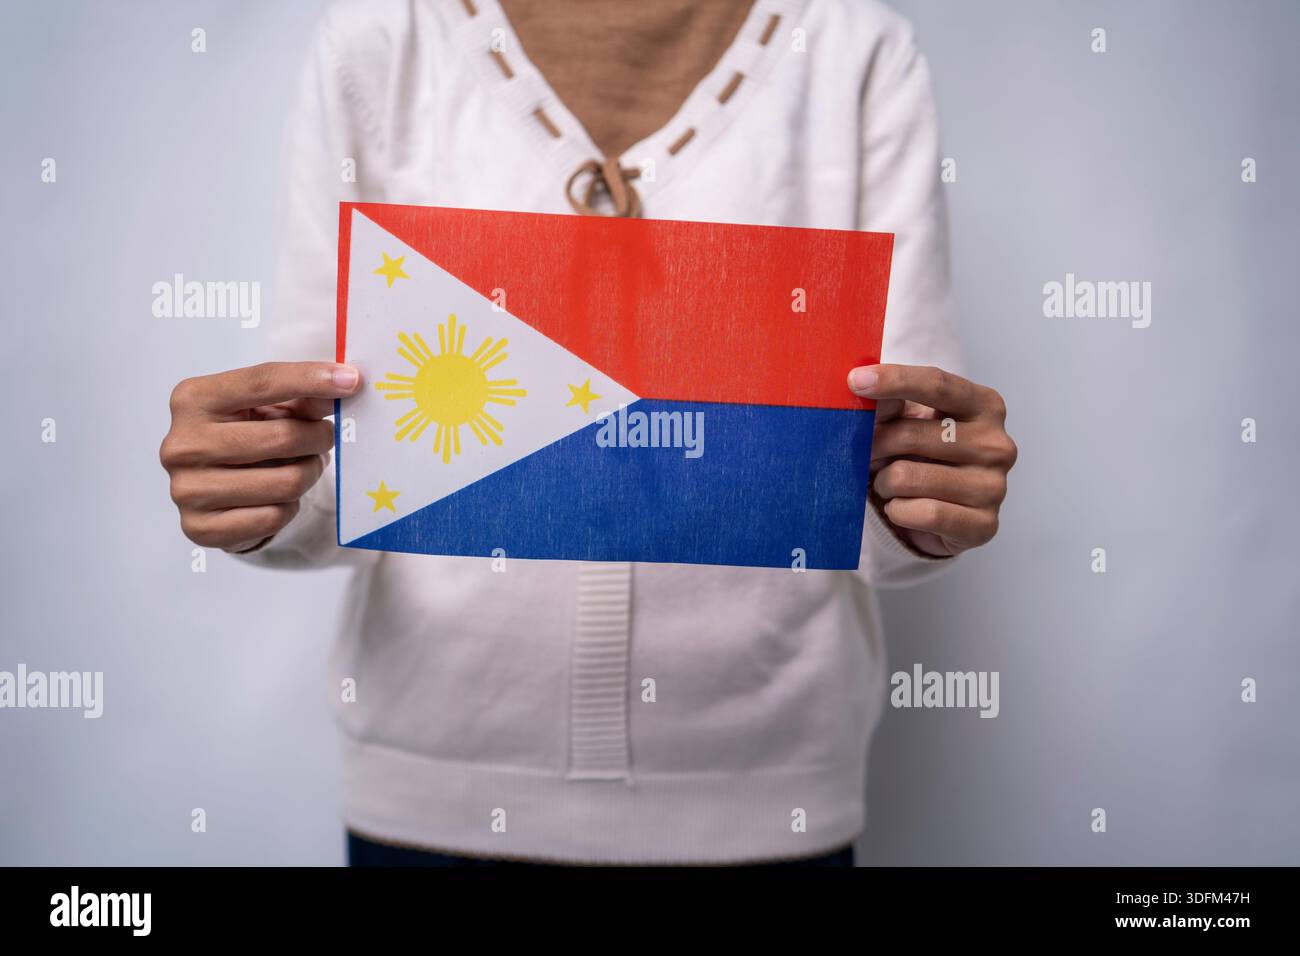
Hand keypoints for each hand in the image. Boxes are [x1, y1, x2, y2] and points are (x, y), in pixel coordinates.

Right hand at [160, 362, 361, 552]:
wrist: (213, 488)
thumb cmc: (243, 436)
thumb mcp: (267, 408)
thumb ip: (301, 397)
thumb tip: (341, 386)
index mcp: (194, 399)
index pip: (262, 382)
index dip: (311, 379)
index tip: (351, 380)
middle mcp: (182, 443)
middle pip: (282, 436)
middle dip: (318, 437)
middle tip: (323, 438)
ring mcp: (186, 489)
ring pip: (286, 482)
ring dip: (308, 473)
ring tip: (303, 466)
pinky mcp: (199, 527)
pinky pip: (274, 517)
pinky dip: (289, 506)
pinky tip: (279, 496)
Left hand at [848, 364, 1015, 557]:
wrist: (942, 517)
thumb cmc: (924, 458)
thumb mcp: (910, 422)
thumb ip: (892, 404)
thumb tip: (867, 388)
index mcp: (985, 406)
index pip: (937, 384)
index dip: (894, 380)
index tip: (855, 381)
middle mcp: (997, 444)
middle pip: (911, 433)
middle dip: (874, 445)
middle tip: (865, 456)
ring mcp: (994, 486)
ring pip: (908, 477)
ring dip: (884, 483)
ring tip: (889, 485)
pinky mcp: (984, 525)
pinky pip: (922, 512)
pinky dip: (898, 511)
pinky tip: (900, 508)